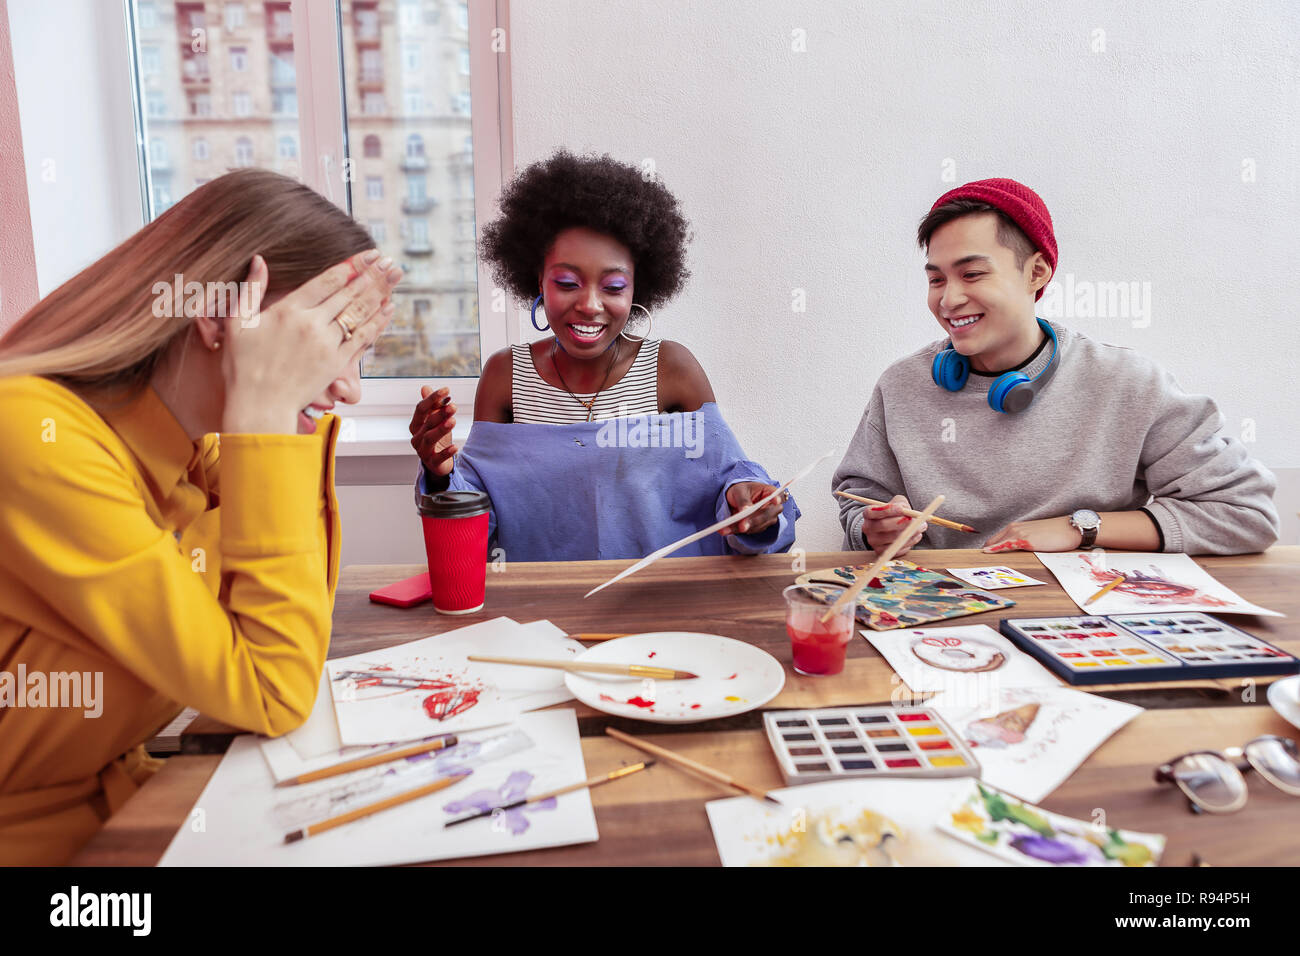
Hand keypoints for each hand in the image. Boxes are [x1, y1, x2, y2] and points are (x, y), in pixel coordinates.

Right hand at [222, 249, 401, 433]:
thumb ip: (251, 289)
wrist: (257, 406)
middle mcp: (311, 324)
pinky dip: (377, 321)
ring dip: (378, 292)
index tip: (367, 255)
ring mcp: (326, 344)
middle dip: (371, 274)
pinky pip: (362, 338)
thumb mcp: (238, 322)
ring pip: (358, 312)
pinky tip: (388, 308)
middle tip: (388, 261)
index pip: (327, 281)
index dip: (351, 265)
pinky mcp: (336, 364)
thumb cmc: (242, 365)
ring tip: (394, 275)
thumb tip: (259, 260)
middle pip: (348, 293)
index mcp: (288, 310)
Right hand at [410, 385, 457, 477]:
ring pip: (429, 438)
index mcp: (416, 425)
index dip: (432, 398)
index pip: (421, 409)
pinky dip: (446, 452)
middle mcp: (416, 437)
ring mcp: (423, 451)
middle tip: (453, 406)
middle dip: (439, 413)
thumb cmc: (437, 438)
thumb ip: (432, 406)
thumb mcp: (435, 421)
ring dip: (441, 429)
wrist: (438, 463)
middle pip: (426, 423)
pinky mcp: (432, 463)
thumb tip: (425, 387)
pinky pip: (438, 457)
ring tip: (453, 421)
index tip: (447, 389)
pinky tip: (456, 446)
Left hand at [721, 482, 783, 535]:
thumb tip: (746, 511)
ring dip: (740, 529)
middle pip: (766, 516)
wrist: (738, 497)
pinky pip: (748, 530)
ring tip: (725, 529)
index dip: (777, 499)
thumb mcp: (740, 490)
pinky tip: (726, 530)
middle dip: (752, 522)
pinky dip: (736, 531)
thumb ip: (744, 500)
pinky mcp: (759, 527)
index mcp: (772, 492)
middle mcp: (774, 508)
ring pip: (756, 526)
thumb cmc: (742, 490)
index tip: (775, 501)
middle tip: (742, 526)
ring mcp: (768, 519)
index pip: (778, 496)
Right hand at [861, 494, 926, 555]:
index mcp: (868, 514)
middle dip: (903, 522)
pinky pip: (897, 548)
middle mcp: (868, 528)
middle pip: (883, 525)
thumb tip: (910, 512)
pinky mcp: (881, 551)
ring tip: (921, 526)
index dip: (887, 510)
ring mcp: (873, 541)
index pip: (872, 512)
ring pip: (893, 538)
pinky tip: (916, 535)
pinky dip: (910, 542)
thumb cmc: (893, 514)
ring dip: (911, 532)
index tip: (902, 508)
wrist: (887, 528)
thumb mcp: (896, 504)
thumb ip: (901, 504)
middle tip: (918, 519)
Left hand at [982, 516, 1082, 553]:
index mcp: (1015, 528)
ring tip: (976, 562)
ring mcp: (1018, 533)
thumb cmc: (1056, 533)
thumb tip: (1016, 553)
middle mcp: (1013, 529)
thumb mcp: (1035, 536)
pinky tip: (987, 553)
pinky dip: (995, 549)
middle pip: (991, 542)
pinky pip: (1005, 545)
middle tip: (974, 565)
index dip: (987, 550)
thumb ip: (1023, 542)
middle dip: (983, 553)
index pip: (995, 540)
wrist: (1071, 528)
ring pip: (996, 544)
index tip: (979, 560)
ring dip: (987, 552)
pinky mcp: (1024, 539)